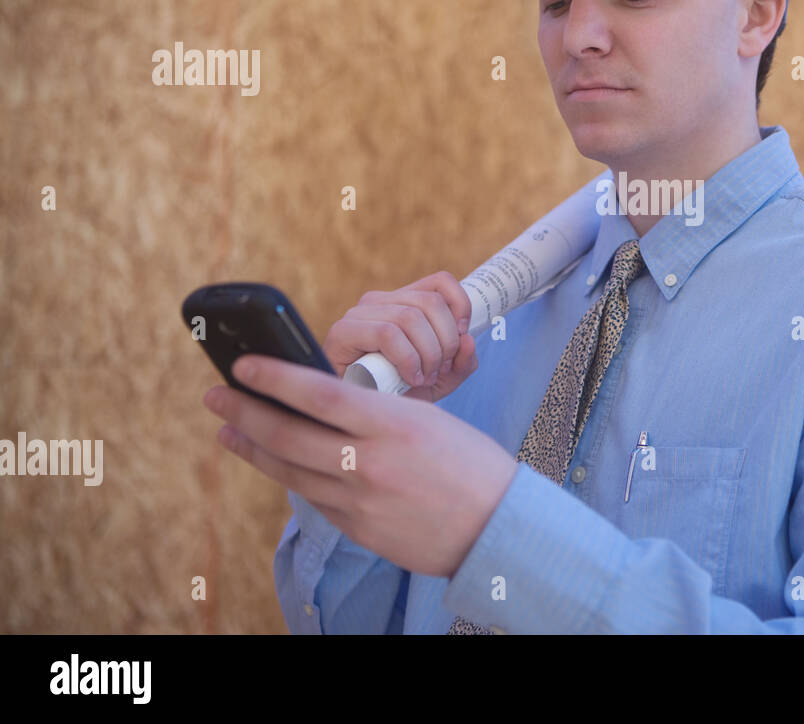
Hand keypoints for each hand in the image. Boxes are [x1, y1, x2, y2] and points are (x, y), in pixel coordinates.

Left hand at [204, 354, 517, 577]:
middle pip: (289, 435)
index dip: (275, 377)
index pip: (321, 394)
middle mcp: (370, 464)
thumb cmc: (469, 464)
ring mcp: (360, 502)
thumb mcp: (427, 422)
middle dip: (245, 412)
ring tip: (229, 429)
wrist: (497, 526)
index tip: (242, 364)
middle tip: (215, 395)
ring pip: (289, 469)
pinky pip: (312, 496)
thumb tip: (324, 403)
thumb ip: (375, 415)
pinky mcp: (357, 529)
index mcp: (394, 425)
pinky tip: (275, 461)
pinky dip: (288, 474)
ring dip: (253, 446)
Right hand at [322, 271, 477, 401]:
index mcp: (404, 301)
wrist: (366, 418)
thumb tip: (468, 339)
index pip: (440, 281)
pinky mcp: (342, 331)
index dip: (460, 304)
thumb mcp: (443, 378)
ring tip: (425, 378)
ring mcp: (359, 314)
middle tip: (441, 370)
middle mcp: (380, 301)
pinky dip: (407, 358)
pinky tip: (409, 378)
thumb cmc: (402, 393)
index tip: (463, 336)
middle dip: (446, 340)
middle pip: (430, 301)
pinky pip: (386, 333)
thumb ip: (462, 361)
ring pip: (410, 317)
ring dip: (427, 353)